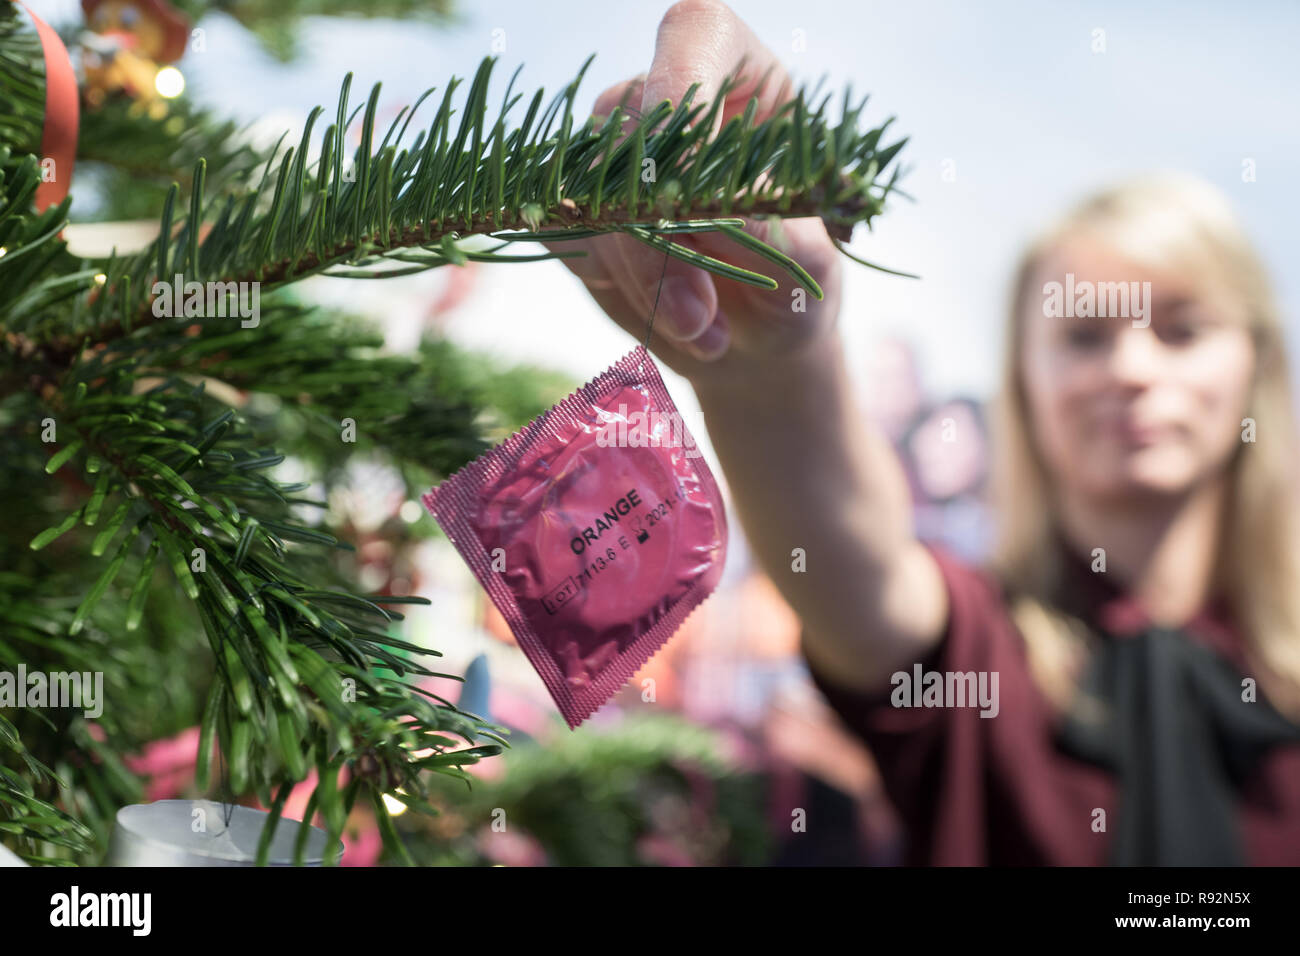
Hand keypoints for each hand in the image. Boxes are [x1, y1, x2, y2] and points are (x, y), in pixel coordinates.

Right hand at [549, 0, 842, 388]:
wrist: (756, 344)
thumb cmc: (794, 289)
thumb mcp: (808, 266)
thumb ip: (768, 234)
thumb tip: (716, 217)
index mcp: (743, 81)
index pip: (696, 35)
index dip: (681, 89)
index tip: (689, 180)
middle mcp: (670, 102)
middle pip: (629, 128)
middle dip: (658, 234)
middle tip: (700, 315)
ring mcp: (616, 155)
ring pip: (591, 189)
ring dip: (642, 276)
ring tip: (705, 331)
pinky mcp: (578, 209)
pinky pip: (565, 233)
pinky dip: (614, 286)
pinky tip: (666, 321)